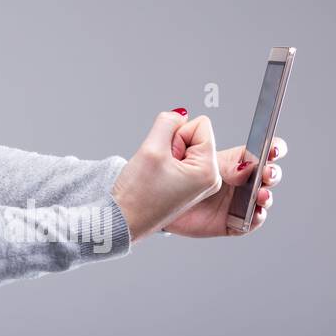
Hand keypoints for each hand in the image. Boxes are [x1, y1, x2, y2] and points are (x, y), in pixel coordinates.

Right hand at [110, 110, 223, 241]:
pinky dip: (166, 164)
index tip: (165, 156)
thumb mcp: (151, 148)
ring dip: (168, 155)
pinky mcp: (190, 187)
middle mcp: (212, 179)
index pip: (200, 125)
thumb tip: (180, 114)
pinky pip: (181, 161)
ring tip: (157, 174)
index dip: (176, 134)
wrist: (124, 220)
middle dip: (173, 145)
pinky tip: (157, 178)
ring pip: (186, 148)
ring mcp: (202, 184)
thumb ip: (167, 122)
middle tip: (159, 167)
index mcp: (209, 170)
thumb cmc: (138, 194)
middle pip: (194, 136)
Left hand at [159, 134, 286, 237]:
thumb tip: (197, 121)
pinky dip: (256, 218)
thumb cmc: (160, 177)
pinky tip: (254, 213)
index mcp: (226, 161)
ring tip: (260, 194)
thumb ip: (187, 135)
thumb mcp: (171, 153)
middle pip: (266, 173)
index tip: (273, 149)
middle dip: (272, 172)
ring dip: (266, 195)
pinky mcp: (230, 221)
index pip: (256, 151)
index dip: (271, 148)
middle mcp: (236, 181)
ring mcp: (235, 202)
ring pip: (262, 197)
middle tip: (266, 173)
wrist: (149, 206)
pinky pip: (250, 222)